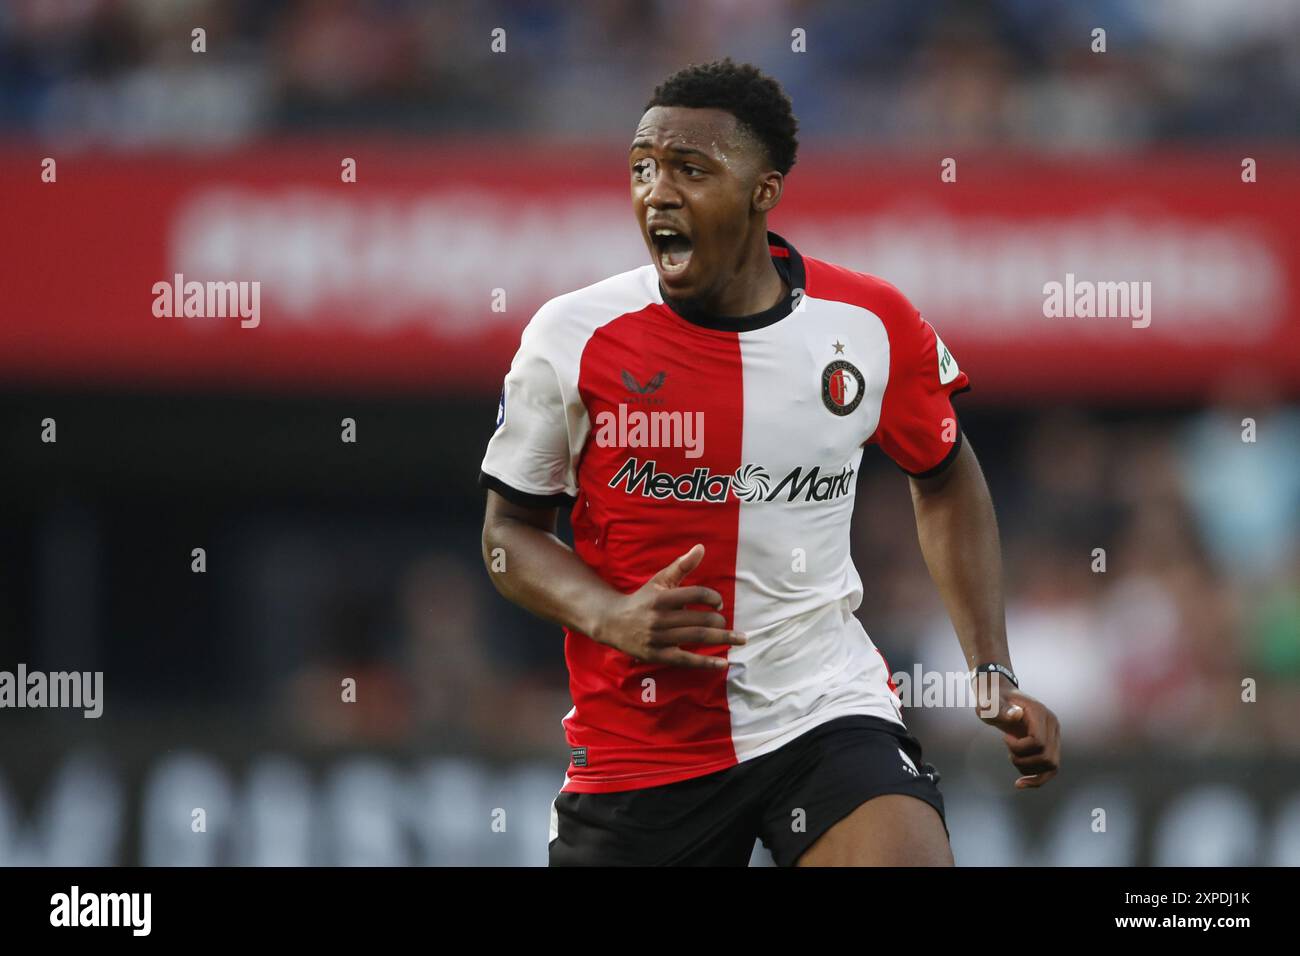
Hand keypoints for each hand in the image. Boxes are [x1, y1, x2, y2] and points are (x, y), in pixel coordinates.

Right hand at [591, 544, 745, 668]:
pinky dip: (706, 663)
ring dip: (721, 638)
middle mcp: (659, 619)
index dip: (711, 598)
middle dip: (719, 622)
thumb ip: (682, 565)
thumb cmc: (643, 599)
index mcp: (661, 598)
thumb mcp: (660, 580)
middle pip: (698, 620)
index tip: (718, 603)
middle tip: (727, 622)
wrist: (612, 622)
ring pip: (695, 638)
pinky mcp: (658, 656)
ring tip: (739, 639)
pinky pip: (686, 660)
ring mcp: (658, 639)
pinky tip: (723, 663)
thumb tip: (701, 547)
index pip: (694, 595)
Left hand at [974, 675, 1060, 789]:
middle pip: (1047, 757)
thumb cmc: (991, 700)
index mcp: (1040, 713)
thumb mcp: (989, 703)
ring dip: (1029, 769)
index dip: (1019, 747)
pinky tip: (1020, 784)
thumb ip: (999, 709)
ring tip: (1013, 757)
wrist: (998, 697)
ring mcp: (1054, 735)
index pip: (1038, 742)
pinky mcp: (1050, 745)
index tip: (1005, 738)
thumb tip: (1015, 715)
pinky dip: (1037, 779)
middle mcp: (1052, 725)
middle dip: (1024, 761)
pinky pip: (1051, 769)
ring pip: (1051, 766)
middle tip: (1009, 752)